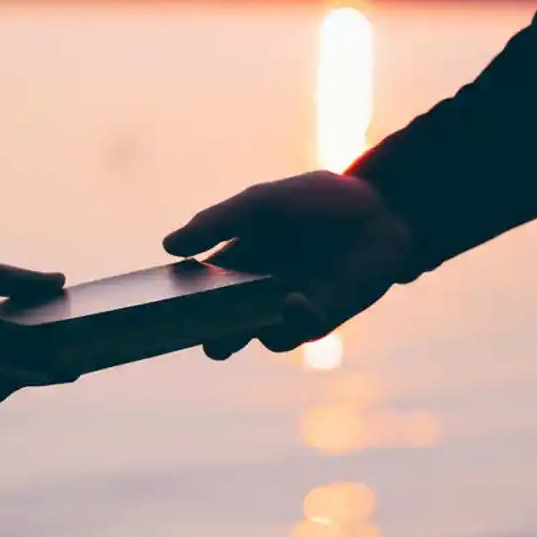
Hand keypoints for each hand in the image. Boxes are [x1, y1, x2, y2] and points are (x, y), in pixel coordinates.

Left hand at [0, 229, 72, 404]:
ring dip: (33, 379)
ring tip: (70, 366)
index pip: (16, 347)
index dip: (49, 349)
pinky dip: (5, 383)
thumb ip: (17, 281)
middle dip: (49, 370)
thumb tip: (61, 280)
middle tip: (87, 360)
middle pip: (12, 371)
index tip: (83, 344)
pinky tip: (32, 371)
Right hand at [163, 171, 414, 359]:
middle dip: (203, 333)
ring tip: (234, 323)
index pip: (197, 287)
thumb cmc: (319, 201)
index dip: (176, 300)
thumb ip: (214, 223)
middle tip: (193, 333)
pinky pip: (293, 333)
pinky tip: (292, 300)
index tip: (155, 307)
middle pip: (217, 323)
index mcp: (236, 258)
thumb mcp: (260, 204)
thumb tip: (167, 246)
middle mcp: (255, 288)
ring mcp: (284, 307)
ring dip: (241, 331)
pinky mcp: (318, 319)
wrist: (382, 210)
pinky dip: (289, 321)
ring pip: (250, 335)